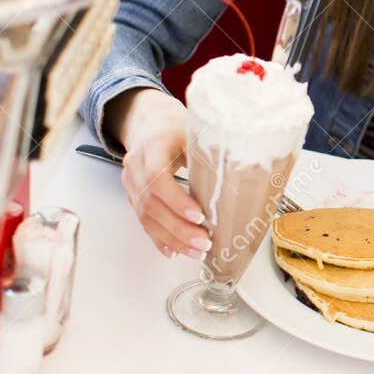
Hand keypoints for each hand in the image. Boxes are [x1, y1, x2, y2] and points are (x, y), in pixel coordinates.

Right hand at [110, 88, 209, 259]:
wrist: (149, 122)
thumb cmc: (175, 126)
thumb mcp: (195, 131)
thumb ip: (211, 152)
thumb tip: (243, 172)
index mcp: (153, 146)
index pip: (157, 177)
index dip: (176, 200)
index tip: (198, 215)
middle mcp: (135, 166)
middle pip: (151, 203)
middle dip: (179, 228)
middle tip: (204, 242)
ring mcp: (131, 182)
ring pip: (146, 217)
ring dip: (172, 238)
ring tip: (196, 252)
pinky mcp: (133, 195)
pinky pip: (143, 221)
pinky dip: (159, 238)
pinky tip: (174, 251)